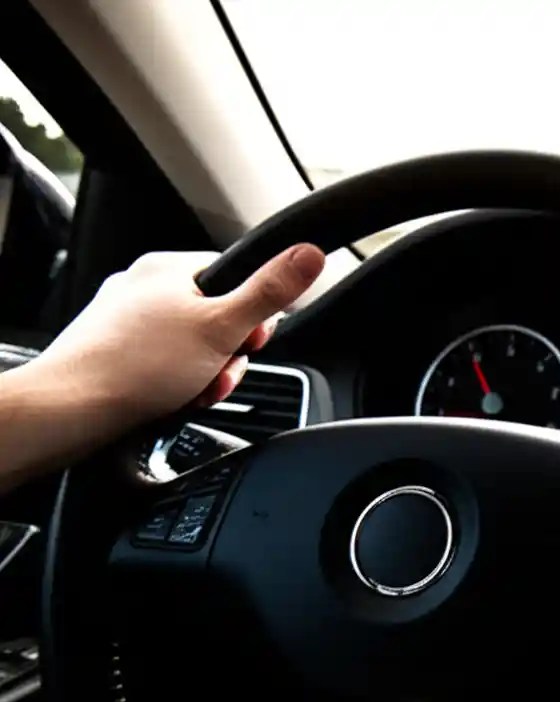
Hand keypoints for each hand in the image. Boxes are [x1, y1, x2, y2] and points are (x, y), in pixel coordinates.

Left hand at [39, 245, 324, 423]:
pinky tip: (172, 398)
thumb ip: (270, 292)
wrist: (70, 409)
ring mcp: (124, 321)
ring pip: (191, 345)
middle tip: (217, 373)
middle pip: (216, 317)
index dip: (253, 318)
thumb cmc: (138, 367)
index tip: (249, 342)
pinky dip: (175, 383)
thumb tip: (311, 254)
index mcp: (170, 269)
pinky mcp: (112, 352)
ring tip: (192, 392)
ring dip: (205, 373)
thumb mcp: (223, 327)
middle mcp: (143, 287)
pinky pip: (162, 363)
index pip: (237, 280)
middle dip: (228, 354)